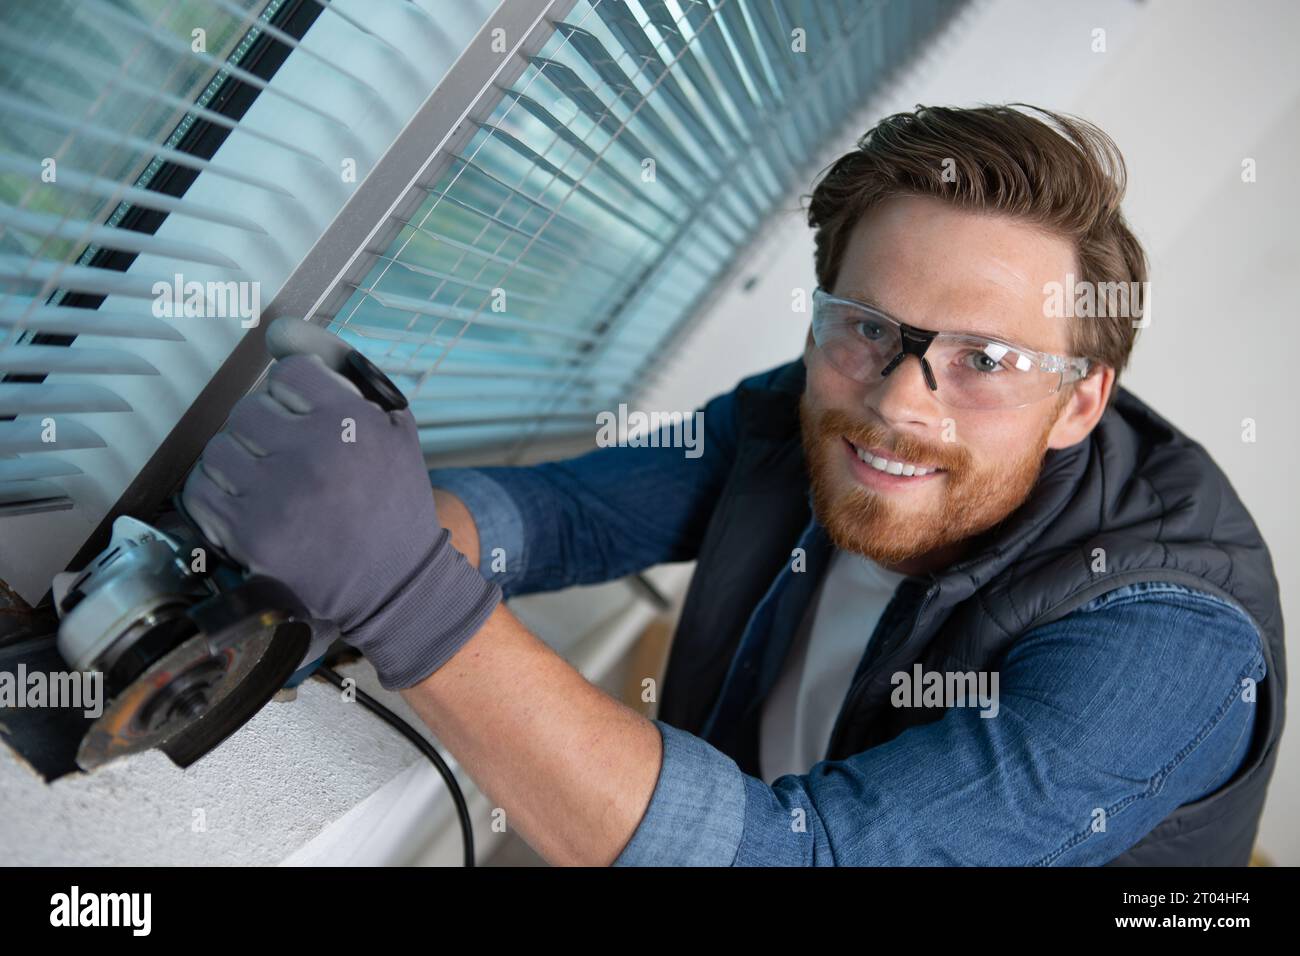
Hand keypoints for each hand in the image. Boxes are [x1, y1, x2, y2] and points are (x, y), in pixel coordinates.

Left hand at [181, 350, 500, 688]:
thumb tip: (276, 330)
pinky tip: (249, 504)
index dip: (297, 395)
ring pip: (219, 448)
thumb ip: (341, 368)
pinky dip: (218, 495)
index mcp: (351, 420)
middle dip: (267, 430)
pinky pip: (201, 492)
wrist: (397, 583)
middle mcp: (312, 453)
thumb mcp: (393, 425)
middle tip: (292, 457)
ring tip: (269, 482)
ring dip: (239, 462)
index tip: (313, 421)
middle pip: (248, 408)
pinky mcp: (251, 537)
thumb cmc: (394, 499)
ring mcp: (277, 497)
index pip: (288, 371)